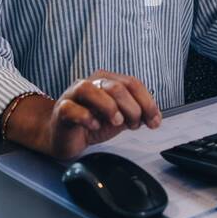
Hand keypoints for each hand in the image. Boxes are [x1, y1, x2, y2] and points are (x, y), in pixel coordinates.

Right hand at [40, 70, 161, 160]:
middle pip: (116, 87)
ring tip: (116, 122)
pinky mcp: (61, 110)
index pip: (132, 83)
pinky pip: (72, 108)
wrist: (64, 136)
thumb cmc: (91, 123)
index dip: (147, 102)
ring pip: (89, 88)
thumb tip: (155, 117)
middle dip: (132, 108)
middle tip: (134, 125)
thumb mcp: (119, 118)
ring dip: (108, 107)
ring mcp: (73, 95)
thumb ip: (135, 114)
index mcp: (107, 81)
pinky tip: (94, 126)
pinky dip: (86, 117)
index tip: (154, 121)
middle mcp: (91, 84)